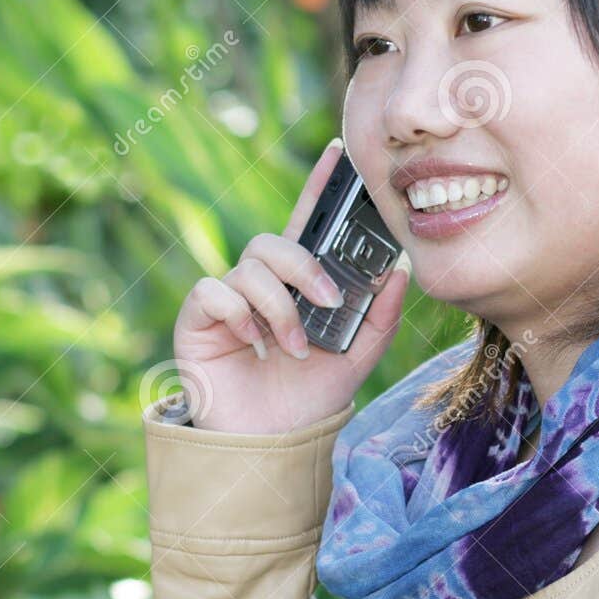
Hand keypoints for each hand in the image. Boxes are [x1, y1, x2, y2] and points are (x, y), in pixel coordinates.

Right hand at [171, 141, 409, 434]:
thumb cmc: (309, 399)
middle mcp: (260, 283)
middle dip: (305, 267)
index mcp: (298, 284)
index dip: (320, 186)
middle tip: (329, 302)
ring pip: (249, 268)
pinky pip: (214, 291)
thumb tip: (400, 268)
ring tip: (294, 347)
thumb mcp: (357, 357)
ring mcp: (227, 299)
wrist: (272, 446)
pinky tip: (256, 349)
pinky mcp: (198, 318)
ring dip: (280, 308)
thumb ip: (380, 315)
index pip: (308, 224)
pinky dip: (241, 317)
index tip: (340, 152)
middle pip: (273, 241)